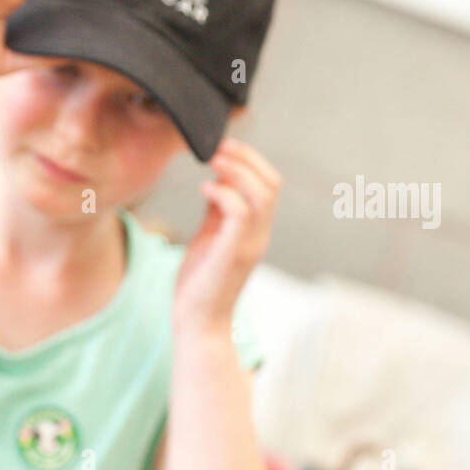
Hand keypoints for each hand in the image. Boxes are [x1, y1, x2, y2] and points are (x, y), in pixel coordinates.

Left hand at [173, 137, 279, 334]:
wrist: (198, 322)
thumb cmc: (200, 283)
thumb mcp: (210, 238)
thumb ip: (218, 212)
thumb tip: (217, 181)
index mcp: (256, 231)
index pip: (269, 185)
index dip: (250, 160)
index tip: (222, 148)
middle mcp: (259, 236)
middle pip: (271, 184)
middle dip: (246, 158)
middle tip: (217, 147)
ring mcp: (249, 245)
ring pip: (261, 195)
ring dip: (236, 170)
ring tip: (211, 160)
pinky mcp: (232, 254)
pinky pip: (241, 214)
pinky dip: (224, 193)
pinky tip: (204, 189)